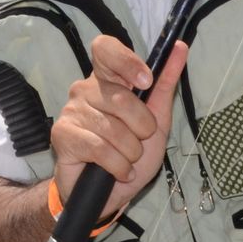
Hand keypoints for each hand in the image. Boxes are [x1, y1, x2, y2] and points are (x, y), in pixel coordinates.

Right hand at [51, 36, 188, 216]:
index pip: (105, 49)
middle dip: (142, 127)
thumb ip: (165, 84)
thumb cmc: (132, 154)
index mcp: (107, 79)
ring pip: (113, 127)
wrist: (111, 194)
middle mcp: (85, 89)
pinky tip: (117, 170)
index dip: (126, 61)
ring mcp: (71, 111)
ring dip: (130, 152)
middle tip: (139, 142)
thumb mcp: (157, 120)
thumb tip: (180, 48)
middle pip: (121, 97)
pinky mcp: (62, 135)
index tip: (145, 82)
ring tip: (126, 159)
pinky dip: (117, 165)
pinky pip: (100, 148)